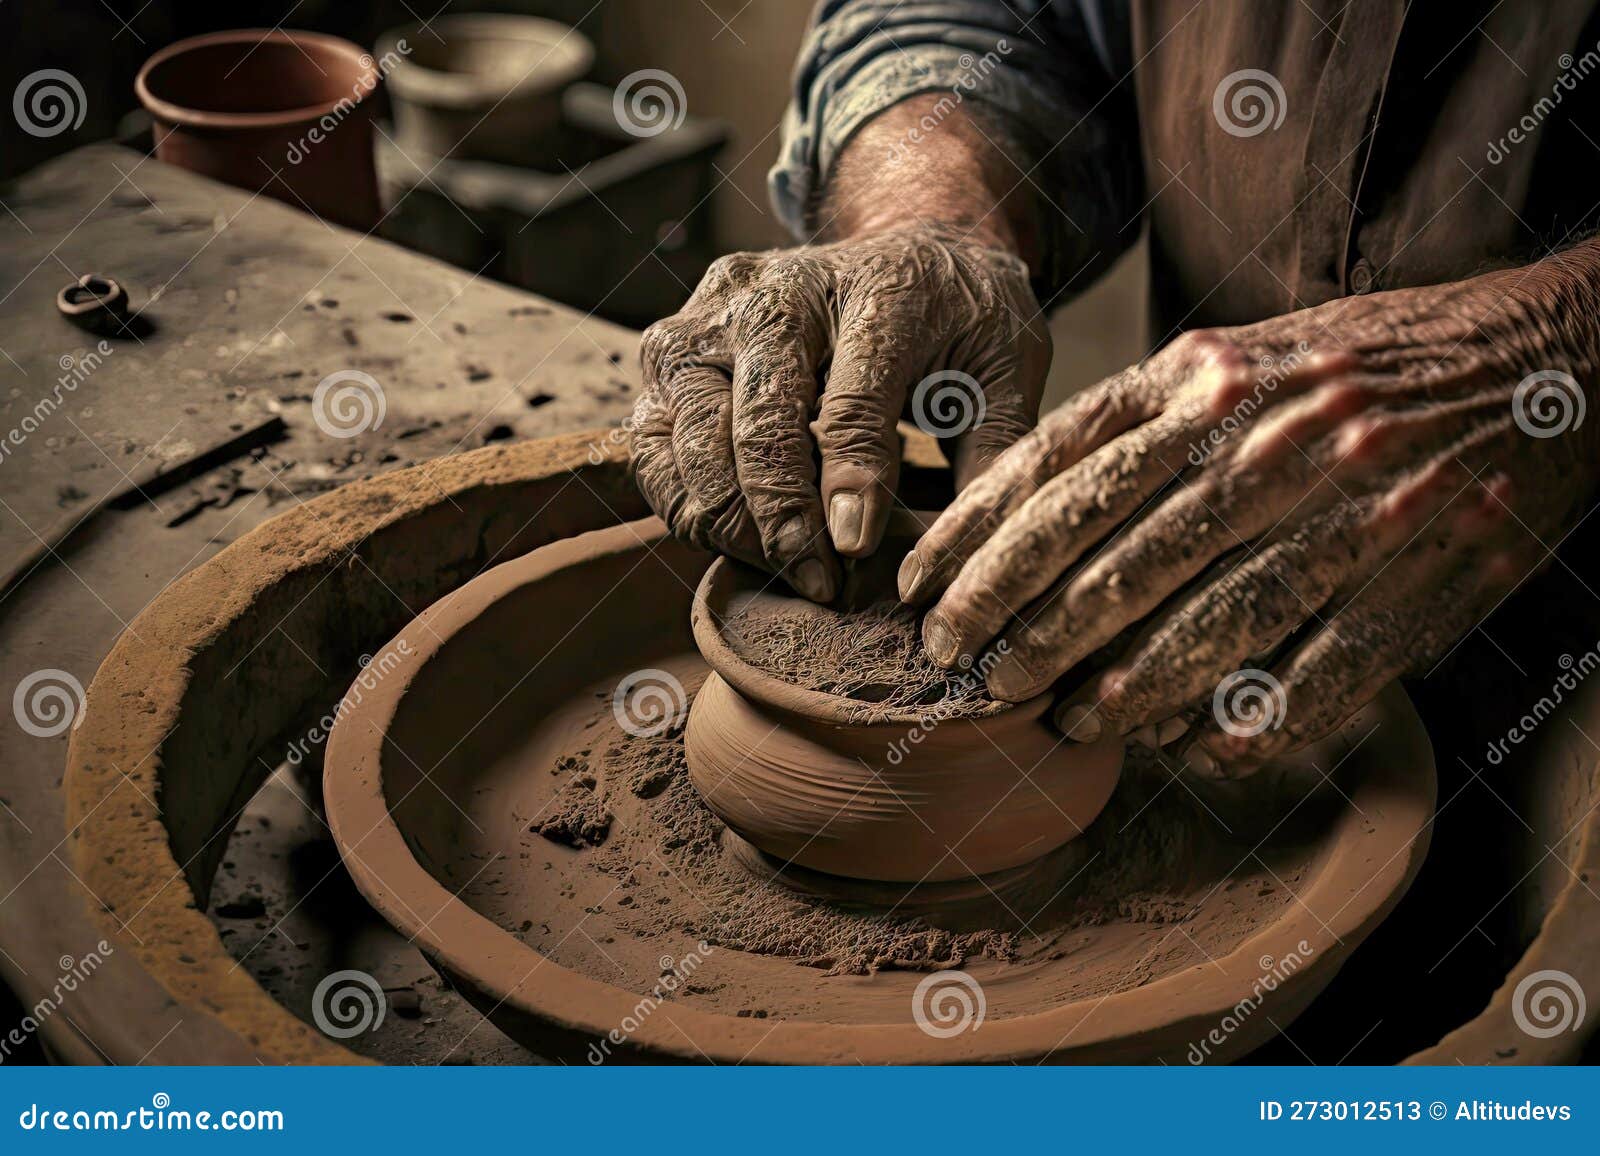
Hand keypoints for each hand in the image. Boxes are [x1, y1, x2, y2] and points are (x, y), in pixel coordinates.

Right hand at [629, 223, 1048, 600]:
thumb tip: (943, 562)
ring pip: (686, 442)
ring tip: (786, 564)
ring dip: (730, 523)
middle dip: (782, 519)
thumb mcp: (1008, 368)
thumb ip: (990, 453)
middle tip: (821, 581)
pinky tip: (741, 538)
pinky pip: (652, 450)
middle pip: (754, 423)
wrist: (902, 251)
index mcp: (875, 285)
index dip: (850, 483)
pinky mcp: (667, 353)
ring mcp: (706, 318)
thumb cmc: (957, 318)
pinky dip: (685, 506)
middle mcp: (772, 291)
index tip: (853, 551)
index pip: (852, 399)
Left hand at [900, 263, 1599, 773]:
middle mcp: (1269, 438)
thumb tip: (1029, 508)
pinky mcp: (1422, 580)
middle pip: (1112, 553)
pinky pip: (1314, 672)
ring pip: (1204, 622)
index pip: (1059, 465)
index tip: (921, 592)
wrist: (1545, 355)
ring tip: (1066, 722)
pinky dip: (1246, 721)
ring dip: (1122, 688)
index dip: (976, 538)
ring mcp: (1349, 511)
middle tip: (970, 673)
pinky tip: (1192, 747)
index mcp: (1212, 376)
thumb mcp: (1240, 353)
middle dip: (1023, 625)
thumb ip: (1143, 418)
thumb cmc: (1362, 362)